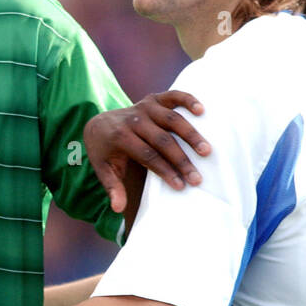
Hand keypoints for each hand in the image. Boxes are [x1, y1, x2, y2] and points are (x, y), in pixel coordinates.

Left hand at [83, 91, 210, 212]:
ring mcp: (145, 107)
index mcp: (120, 137)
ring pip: (172, 119)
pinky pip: (173, 96)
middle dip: (181, 160)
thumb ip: (112, 188)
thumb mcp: (103, 170)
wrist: (98, 123)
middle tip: (198, 178)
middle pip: (162, 140)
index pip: (147, 155)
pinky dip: (188, 100)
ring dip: (191, 135)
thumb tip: (118, 209)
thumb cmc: (105, 152)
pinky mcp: (153, 99)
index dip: (165, 171)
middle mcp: (134, 119)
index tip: (180, 186)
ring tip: (207, 151)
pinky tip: (202, 110)